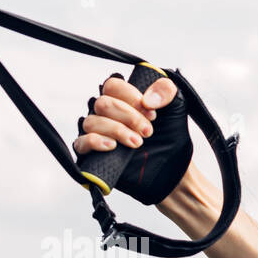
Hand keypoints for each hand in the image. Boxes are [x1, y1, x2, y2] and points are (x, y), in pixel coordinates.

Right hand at [72, 72, 192, 204]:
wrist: (174, 171)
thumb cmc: (172, 138)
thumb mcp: (176, 109)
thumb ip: (166, 91)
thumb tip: (147, 99)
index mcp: (122, 99)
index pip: (113, 85)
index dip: (131, 97)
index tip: (152, 113)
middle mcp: (107, 114)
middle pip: (102, 103)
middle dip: (128, 117)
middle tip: (148, 132)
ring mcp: (99, 134)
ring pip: (91, 121)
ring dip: (116, 130)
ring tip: (137, 143)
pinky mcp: (95, 155)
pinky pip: (81, 143)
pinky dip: (95, 142)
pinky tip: (112, 146)